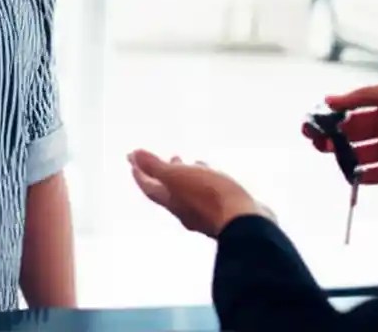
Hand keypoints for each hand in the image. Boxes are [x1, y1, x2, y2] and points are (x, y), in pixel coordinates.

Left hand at [127, 150, 273, 237]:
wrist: (245, 222)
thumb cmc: (210, 197)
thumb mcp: (178, 177)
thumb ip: (156, 167)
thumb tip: (133, 154)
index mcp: (171, 201)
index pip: (148, 186)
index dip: (139, 171)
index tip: (132, 158)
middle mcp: (184, 208)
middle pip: (167, 189)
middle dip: (160, 173)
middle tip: (156, 158)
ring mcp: (204, 211)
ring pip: (189, 190)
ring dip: (184, 175)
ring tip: (186, 160)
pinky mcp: (222, 209)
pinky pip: (208, 191)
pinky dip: (205, 179)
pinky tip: (212, 172)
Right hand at [303, 80, 377, 183]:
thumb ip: (362, 97)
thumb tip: (330, 100)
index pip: (352, 111)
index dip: (333, 114)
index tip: (314, 118)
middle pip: (351, 133)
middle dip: (331, 134)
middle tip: (312, 136)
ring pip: (359, 154)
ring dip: (341, 153)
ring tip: (325, 150)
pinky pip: (375, 174)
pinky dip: (361, 175)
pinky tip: (348, 171)